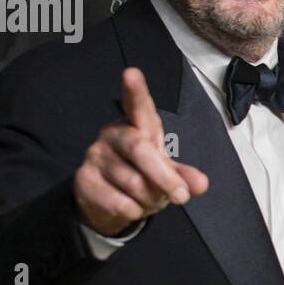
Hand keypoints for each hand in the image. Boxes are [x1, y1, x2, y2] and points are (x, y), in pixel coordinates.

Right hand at [74, 67, 209, 235]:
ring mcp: (95, 155)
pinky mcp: (83, 179)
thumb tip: (200, 184)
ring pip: (133, 182)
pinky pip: (118, 201)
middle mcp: (113, 134)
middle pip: (140, 149)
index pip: (137, 105)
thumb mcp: (168, 173)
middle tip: (181, 196)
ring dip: (150, 199)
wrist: (110, 204)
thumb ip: (185, 176)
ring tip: (151, 200)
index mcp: (138, 125)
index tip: (132, 73)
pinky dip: (134, 211)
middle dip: (164, 177)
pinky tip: (132, 207)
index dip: (135, 90)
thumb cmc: (144, 177)